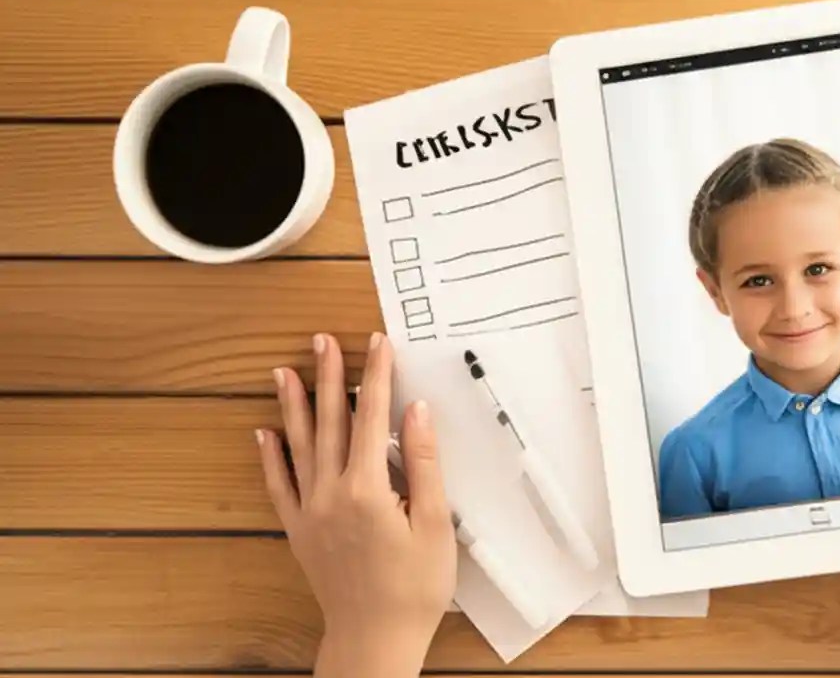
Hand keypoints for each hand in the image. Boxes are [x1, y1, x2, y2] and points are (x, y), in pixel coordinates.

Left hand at [255, 332, 457, 676]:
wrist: (375, 638)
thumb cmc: (415, 587)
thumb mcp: (436, 523)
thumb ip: (422, 462)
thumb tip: (416, 410)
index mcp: (367, 489)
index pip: (371, 417)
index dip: (376, 376)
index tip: (377, 343)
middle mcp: (330, 493)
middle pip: (330, 421)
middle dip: (328, 376)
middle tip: (323, 341)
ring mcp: (310, 512)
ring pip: (299, 446)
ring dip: (293, 406)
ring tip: (285, 371)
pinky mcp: (299, 530)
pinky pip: (279, 485)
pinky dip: (270, 457)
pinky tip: (264, 433)